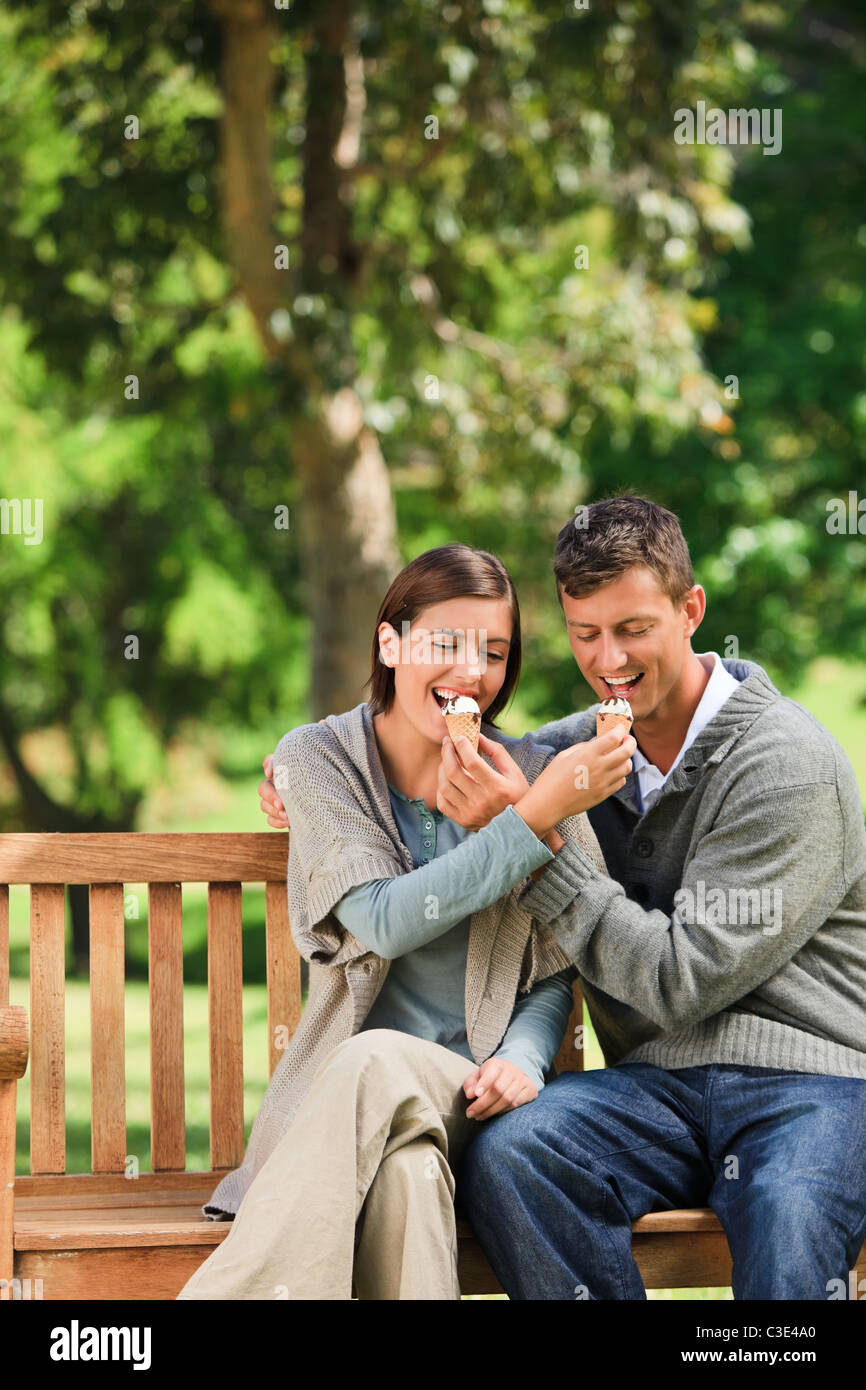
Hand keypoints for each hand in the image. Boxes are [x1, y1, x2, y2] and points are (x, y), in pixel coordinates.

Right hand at [258, 719, 328, 827]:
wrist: (349, 797)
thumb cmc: (338, 771)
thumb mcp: (336, 754)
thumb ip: (328, 739)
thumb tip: (323, 723)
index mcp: (291, 765)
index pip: (271, 761)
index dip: (270, 765)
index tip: (272, 772)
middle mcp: (283, 781)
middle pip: (263, 786)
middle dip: (270, 794)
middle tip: (282, 803)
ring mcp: (283, 799)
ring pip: (264, 803)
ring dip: (272, 809)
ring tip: (287, 815)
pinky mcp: (286, 815)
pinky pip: (271, 819)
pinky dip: (275, 821)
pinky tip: (287, 822)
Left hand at [437, 733, 530, 830]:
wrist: (518, 826)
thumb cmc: (516, 795)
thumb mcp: (514, 772)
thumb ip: (496, 752)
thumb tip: (477, 736)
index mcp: (498, 788)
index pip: (472, 763)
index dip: (463, 746)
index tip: (459, 737)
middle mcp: (482, 802)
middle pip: (454, 772)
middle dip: (447, 753)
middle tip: (447, 742)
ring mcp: (470, 813)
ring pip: (444, 787)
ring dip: (442, 769)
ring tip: (447, 760)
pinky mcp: (463, 821)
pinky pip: (442, 803)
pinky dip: (441, 788)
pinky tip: (447, 779)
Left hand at [463, 1057, 537, 1119]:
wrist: (512, 1075)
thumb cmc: (490, 1078)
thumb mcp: (477, 1077)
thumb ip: (470, 1084)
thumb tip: (469, 1094)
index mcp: (497, 1064)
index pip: (492, 1071)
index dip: (484, 1083)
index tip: (475, 1095)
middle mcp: (512, 1070)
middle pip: (498, 1089)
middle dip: (482, 1104)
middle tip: (471, 1113)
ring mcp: (522, 1080)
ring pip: (507, 1098)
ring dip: (491, 1111)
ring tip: (478, 1116)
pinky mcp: (530, 1090)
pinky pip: (516, 1104)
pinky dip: (502, 1112)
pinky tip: (493, 1115)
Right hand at [514, 726, 635, 840]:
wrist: (548, 804)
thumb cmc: (552, 777)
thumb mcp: (565, 755)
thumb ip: (584, 746)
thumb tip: (599, 741)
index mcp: (588, 754)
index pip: (614, 737)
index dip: (620, 730)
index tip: (620, 728)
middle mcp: (599, 767)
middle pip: (627, 751)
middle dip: (630, 742)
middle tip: (627, 739)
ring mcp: (603, 782)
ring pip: (627, 767)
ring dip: (626, 759)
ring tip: (619, 756)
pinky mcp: (603, 794)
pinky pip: (620, 782)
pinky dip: (620, 774)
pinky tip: (612, 771)